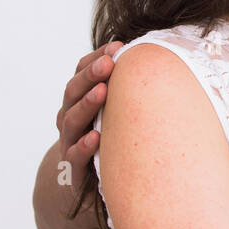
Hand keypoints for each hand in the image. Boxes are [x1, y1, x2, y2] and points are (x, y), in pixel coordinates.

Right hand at [55, 41, 122, 184]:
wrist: (94, 181)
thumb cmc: (115, 138)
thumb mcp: (120, 112)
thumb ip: (130, 89)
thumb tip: (159, 57)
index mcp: (79, 100)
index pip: (81, 74)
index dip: (95, 60)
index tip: (117, 47)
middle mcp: (70, 119)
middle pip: (73, 93)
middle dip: (90, 76)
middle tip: (109, 63)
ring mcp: (70, 143)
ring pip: (72, 121)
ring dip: (87, 104)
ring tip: (102, 91)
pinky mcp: (74, 170)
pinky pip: (75, 157)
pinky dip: (84, 146)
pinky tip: (96, 137)